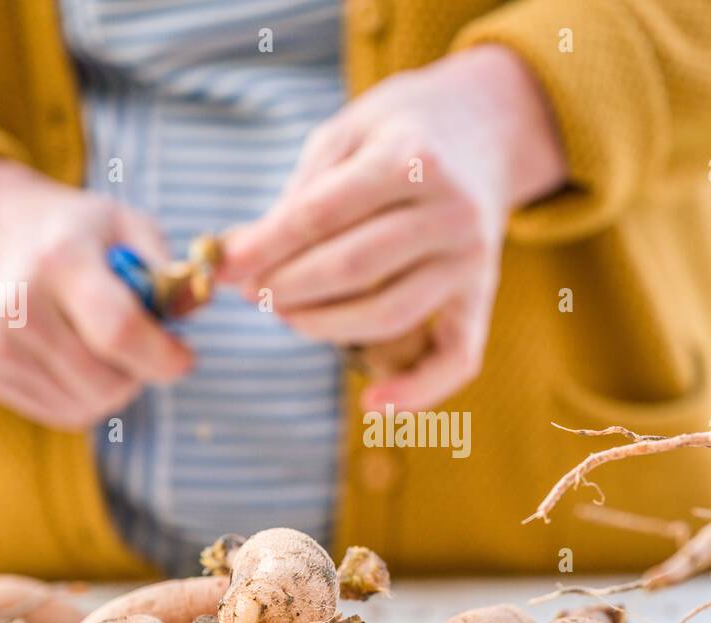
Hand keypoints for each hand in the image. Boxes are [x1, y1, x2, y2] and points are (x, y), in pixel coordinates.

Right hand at [0, 158, 192, 430]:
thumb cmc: (73, 231)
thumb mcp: (126, 225)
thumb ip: (167, 269)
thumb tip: (197, 307)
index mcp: (61, 261)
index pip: (119, 332)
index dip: (164, 356)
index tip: (184, 356)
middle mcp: (21, 306)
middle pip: (107, 383)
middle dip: (142, 373)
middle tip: (143, 346)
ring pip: (90, 406)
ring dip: (117, 387)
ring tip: (106, 345)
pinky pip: (66, 414)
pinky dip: (87, 395)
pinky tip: (78, 356)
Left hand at [219, 45, 565, 410]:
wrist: (487, 130)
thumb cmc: (399, 134)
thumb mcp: (346, 136)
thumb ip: (298, 195)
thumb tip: (238, 257)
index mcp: (413, 157)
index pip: (322, 214)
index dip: (266, 246)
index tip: (223, 267)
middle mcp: (451, 211)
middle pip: (353, 267)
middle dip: (287, 286)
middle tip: (249, 292)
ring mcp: (471, 258)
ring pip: (388, 314)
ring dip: (324, 325)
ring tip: (285, 313)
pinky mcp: (483, 296)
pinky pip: (456, 358)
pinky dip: (418, 392)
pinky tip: (372, 404)